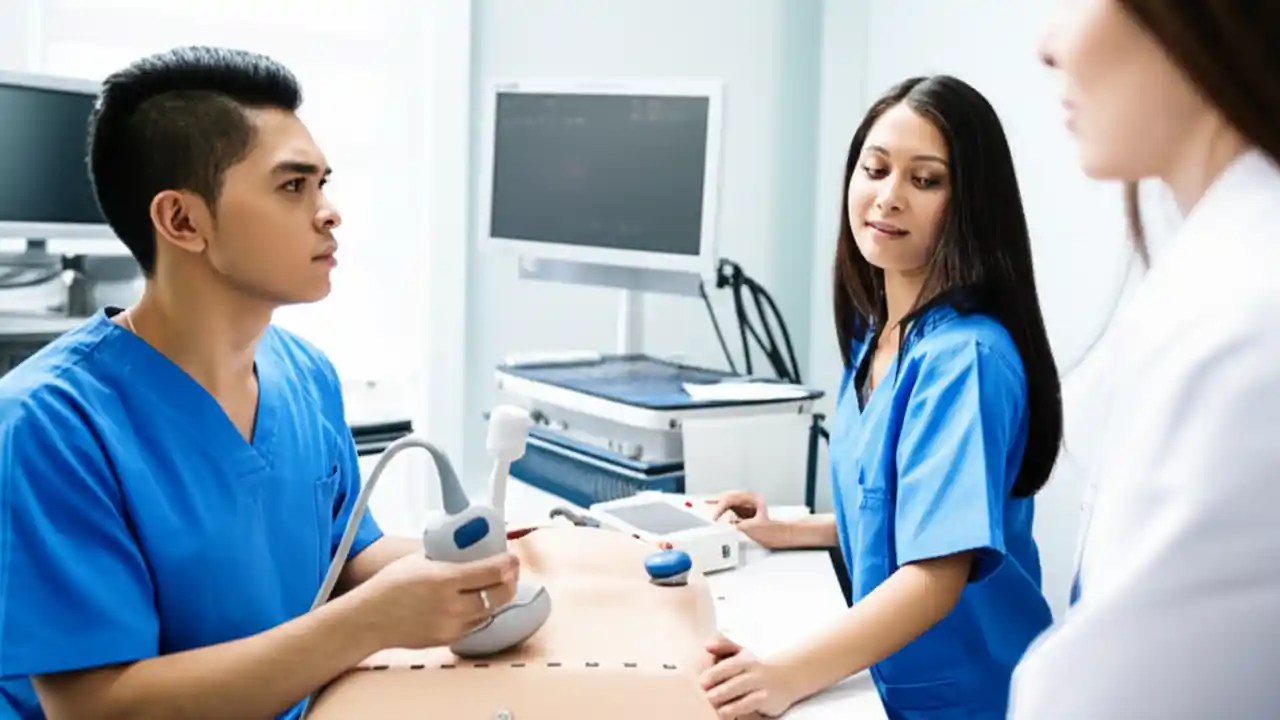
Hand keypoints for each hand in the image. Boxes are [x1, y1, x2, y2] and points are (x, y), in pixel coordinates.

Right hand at [357, 552, 519, 649]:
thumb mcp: (421, 559)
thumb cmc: (390, 584)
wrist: (369, 619)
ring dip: (499, 597)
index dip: (508, 563)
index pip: (492, 571)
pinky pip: (476, 624)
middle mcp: (452, 605)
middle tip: (511, 570)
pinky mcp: (448, 639)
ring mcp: (451, 625)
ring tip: (498, 584)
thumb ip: (449, 556)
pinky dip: (482, 611)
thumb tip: (473, 546)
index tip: (512, 557)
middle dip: (511, 580)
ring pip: (491, 611)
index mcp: (445, 579)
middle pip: (500, 595)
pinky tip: (478, 600)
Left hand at [700, 635, 797, 718]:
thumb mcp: (743, 650)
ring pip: (738, 701)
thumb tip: (706, 646)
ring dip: (723, 706)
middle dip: (714, 695)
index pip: (725, 668)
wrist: (791, 673)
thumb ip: (724, 646)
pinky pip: (748, 709)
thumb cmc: (760, 663)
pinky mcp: (767, 702)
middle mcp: (753, 674)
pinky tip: (726, 713)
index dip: (711, 677)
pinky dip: (735, 711)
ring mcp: (761, 688)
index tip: (700, 684)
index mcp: (744, 660)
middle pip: (730, 687)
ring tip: (713, 708)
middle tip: (703, 699)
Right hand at [710, 491, 791, 548]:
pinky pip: (732, 508)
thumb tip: (727, 523)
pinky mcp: (745, 511)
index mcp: (754, 499)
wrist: (779, 536)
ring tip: (707, 504)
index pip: (733, 500)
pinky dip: (723, 510)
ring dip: (719, 505)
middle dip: (717, 502)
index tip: (715, 517)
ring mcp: (748, 505)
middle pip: (730, 498)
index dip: (721, 508)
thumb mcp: (753, 528)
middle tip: (705, 503)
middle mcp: (750, 500)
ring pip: (730, 501)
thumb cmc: (772, 531)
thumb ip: (739, 524)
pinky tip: (717, 511)